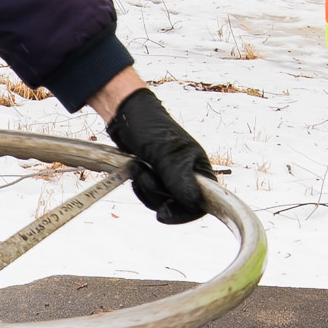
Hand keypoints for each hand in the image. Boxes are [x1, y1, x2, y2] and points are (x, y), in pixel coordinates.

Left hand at [104, 87, 215, 224]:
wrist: (126, 116)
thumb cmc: (150, 127)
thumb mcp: (165, 154)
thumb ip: (180, 180)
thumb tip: (195, 205)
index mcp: (199, 168)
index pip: (202, 203)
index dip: (184, 212)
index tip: (164, 212)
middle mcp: (189, 174)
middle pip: (178, 206)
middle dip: (157, 195)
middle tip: (147, 175)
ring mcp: (171, 177)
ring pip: (161, 202)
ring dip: (146, 187)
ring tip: (139, 166)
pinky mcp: (156, 177)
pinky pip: (149, 195)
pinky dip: (140, 186)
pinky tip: (135, 169)